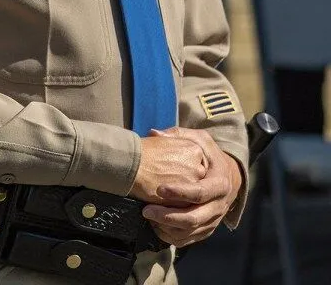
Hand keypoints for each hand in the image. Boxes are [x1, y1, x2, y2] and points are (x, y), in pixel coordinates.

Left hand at [142, 127, 242, 247]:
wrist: (230, 176)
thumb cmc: (209, 156)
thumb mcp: (200, 140)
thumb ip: (179, 135)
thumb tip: (155, 134)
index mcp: (219, 184)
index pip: (200, 192)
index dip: (180, 192)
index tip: (159, 189)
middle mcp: (218, 205)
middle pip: (194, 218)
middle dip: (168, 216)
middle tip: (146, 210)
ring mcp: (213, 220)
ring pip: (190, 232)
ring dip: (167, 228)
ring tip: (148, 218)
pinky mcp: (206, 229)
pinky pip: (189, 240)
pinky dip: (171, 237)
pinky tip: (156, 227)